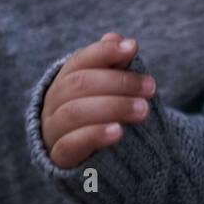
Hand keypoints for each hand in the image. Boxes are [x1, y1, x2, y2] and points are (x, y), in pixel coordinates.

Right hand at [41, 32, 156, 167]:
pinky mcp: (59, 160)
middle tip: (151, 87)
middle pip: (79, 84)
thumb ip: (116, 67)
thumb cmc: (110, 119)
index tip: (133, 48)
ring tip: (143, 110)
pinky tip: (118, 132)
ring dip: (113, 107)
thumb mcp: (115, 92)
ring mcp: (52, 131)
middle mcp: (53, 104)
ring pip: (74, 112)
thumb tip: (117, 38)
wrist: (103, 165)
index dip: (104, 52)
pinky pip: (70, 145)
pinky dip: (94, 135)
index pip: (79, 61)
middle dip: (118, 82)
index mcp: (65, 82)